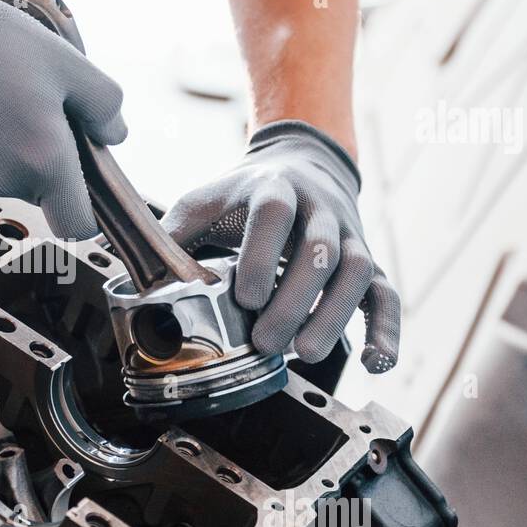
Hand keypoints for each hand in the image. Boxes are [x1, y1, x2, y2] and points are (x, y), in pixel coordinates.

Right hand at [0, 0, 127, 238]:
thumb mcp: (65, 62)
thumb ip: (103, 105)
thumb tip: (114, 136)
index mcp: (44, 163)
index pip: (77, 224)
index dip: (87, 210)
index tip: (85, 181)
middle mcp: (5, 183)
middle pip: (40, 188)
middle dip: (45, 155)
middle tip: (35, 102)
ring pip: (4, 174)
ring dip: (9, 144)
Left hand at [161, 121, 399, 372]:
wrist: (304, 164)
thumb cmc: (245, 194)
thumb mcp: (204, 200)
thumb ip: (174, 234)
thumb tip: (139, 279)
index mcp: (273, 189)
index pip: (274, 214)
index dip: (261, 255)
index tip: (244, 297)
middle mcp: (318, 210)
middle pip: (320, 251)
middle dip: (294, 300)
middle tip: (267, 342)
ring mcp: (348, 235)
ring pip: (357, 272)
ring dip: (334, 316)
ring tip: (307, 353)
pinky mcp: (368, 260)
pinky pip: (387, 293)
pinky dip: (387, 328)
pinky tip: (376, 362)